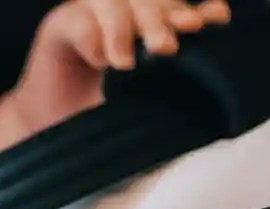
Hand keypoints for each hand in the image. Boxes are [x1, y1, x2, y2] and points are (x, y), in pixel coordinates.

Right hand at [13, 0, 231, 131]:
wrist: (54, 134)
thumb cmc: (101, 119)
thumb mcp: (148, 103)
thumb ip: (177, 82)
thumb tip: (214, 64)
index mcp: (150, 29)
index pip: (178, 7)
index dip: (198, 9)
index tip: (216, 21)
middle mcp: (122, 16)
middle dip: (160, 20)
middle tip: (166, 49)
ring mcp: (90, 18)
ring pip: (112, 0)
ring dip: (124, 28)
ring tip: (126, 64)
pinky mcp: (58, 28)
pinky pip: (76, 19)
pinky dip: (90, 37)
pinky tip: (99, 62)